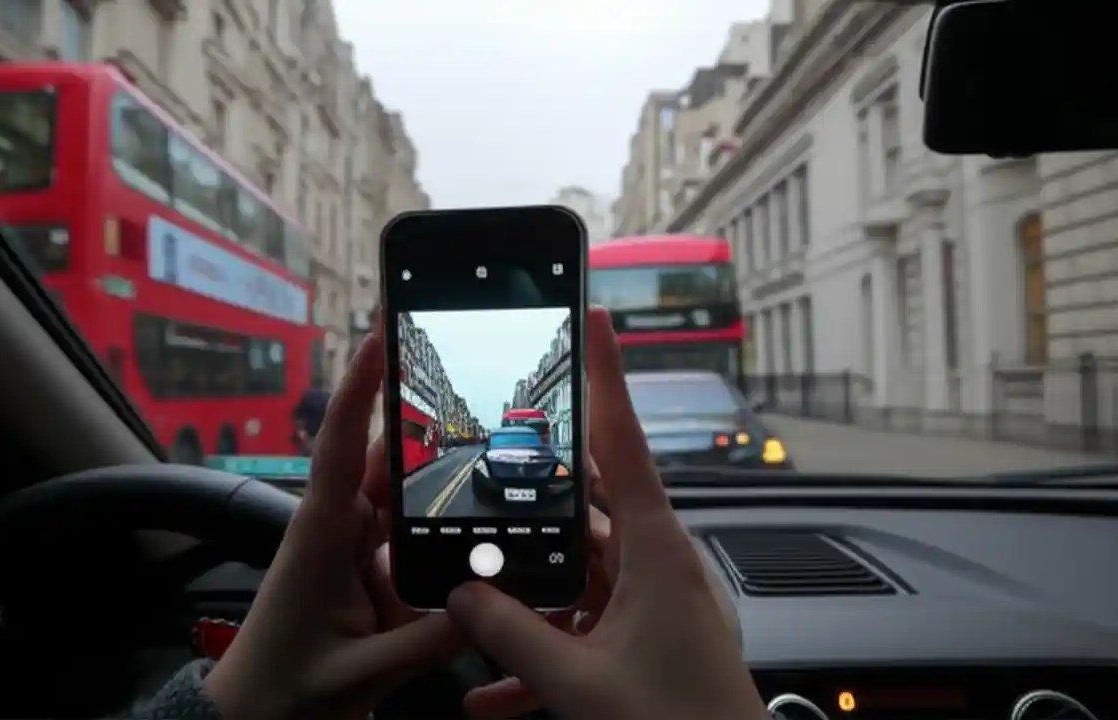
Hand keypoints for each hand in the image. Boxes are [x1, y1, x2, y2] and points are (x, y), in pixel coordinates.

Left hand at [205, 334, 460, 719]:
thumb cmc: (284, 692)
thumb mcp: (361, 673)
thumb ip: (427, 640)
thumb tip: (492, 603)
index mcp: (322, 537)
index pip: (342, 448)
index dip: (360, 388)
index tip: (380, 333)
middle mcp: (338, 532)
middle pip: (389, 463)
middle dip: (428, 425)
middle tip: (477, 385)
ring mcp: (354, 552)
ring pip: (406, 500)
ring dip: (442, 480)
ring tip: (496, 452)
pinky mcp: (368, 575)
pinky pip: (411, 539)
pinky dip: (442, 529)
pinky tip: (483, 530)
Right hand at [446, 308, 765, 719]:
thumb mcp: (580, 683)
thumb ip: (513, 635)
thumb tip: (462, 594)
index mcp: (656, 551)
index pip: (624, 442)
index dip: (607, 376)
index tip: (593, 317)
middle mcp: (654, 566)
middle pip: (582, 511)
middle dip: (530, 504)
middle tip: (486, 469)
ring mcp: (648, 607)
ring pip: (572, 582)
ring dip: (523, 607)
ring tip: (467, 613)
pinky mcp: (640, 645)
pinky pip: (579, 634)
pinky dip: (538, 657)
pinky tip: (489, 697)